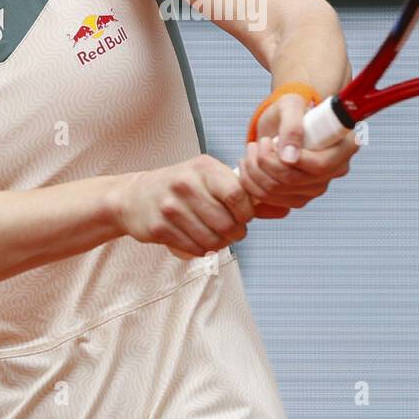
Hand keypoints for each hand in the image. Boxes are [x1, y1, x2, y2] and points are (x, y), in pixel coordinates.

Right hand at [112, 154, 253, 258]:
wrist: (135, 196)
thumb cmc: (182, 187)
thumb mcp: (210, 179)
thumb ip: (246, 195)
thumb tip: (284, 210)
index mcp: (203, 167)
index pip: (237, 195)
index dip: (246, 212)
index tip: (244, 216)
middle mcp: (185, 184)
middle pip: (226, 223)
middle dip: (236, 233)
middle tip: (232, 231)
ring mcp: (170, 206)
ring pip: (212, 240)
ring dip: (220, 244)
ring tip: (216, 236)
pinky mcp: (159, 227)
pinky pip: (194, 249)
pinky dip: (202, 250)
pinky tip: (199, 240)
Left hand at [238, 93, 358, 217]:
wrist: (283, 122)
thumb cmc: (291, 110)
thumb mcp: (291, 105)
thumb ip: (292, 126)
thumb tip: (290, 158)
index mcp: (344, 146)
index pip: (321, 165)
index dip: (294, 159)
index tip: (271, 142)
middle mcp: (335, 170)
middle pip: (295, 180)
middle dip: (265, 161)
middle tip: (257, 142)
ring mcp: (317, 187)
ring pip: (278, 191)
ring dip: (254, 170)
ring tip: (252, 150)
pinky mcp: (299, 197)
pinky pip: (270, 200)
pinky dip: (251, 183)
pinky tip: (250, 164)